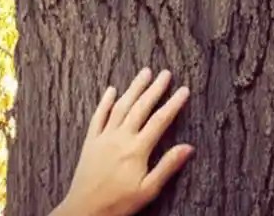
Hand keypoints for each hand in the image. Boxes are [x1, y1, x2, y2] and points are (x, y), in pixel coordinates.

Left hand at [50, 68, 193, 215]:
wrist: (85, 210)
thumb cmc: (119, 203)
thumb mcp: (148, 190)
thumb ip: (167, 166)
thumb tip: (188, 147)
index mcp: (137, 149)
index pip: (160, 121)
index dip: (173, 104)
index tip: (184, 90)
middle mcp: (121, 138)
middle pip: (141, 107)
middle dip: (155, 89)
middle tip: (166, 73)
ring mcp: (104, 137)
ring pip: (121, 106)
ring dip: (133, 88)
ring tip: (144, 72)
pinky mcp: (90, 141)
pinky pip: (98, 116)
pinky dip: (105, 102)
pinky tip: (111, 90)